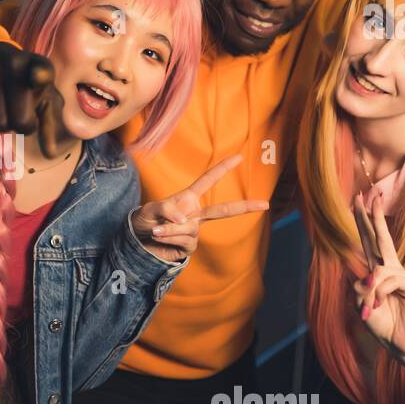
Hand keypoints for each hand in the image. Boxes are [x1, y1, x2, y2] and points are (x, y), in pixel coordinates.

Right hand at [0, 42, 66, 157]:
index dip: (39, 77)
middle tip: (18, 116)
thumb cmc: (22, 84)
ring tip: (3, 114)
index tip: (36, 78)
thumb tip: (50, 154)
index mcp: (39, 65)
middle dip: (22, 126)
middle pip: (20, 120)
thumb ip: (48, 123)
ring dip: (2, 128)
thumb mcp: (40, 95)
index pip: (41, 72)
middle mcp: (13, 62)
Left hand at [131, 154, 269, 262]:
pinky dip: (168, 238)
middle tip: (266, 204)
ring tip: (155, 230)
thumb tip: (185, 220)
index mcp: (188, 198)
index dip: (223, 168)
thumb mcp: (151, 209)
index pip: (208, 180)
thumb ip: (167, 208)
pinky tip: (159, 238)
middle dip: (245, 207)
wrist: (138, 242)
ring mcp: (194, 231)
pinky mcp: (190, 246)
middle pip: (223, 210)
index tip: (240, 157)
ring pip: (188, 228)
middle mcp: (195, 214)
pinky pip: (184, 241)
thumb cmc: (145, 220)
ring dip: (168, 229)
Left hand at [351, 193, 404, 358]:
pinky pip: (389, 281)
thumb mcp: (361, 303)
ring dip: (371, 290)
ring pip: (378, 270)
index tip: (359, 199)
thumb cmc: (380, 322)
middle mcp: (390, 268)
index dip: (364, 221)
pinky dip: (380, 294)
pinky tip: (382, 304)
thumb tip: (368, 276)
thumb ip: (360, 287)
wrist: (397, 342)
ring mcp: (404, 275)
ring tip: (372, 307)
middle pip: (379, 237)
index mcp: (376, 270)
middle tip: (367, 193)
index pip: (368, 240)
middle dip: (373, 215)